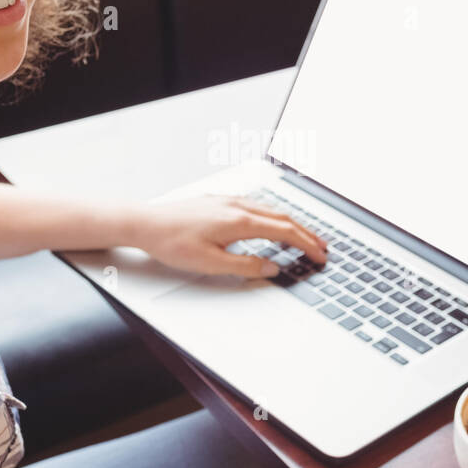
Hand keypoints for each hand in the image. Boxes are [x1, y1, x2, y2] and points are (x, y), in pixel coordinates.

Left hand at [130, 194, 328, 277]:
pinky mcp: (219, 200)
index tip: (320, 254)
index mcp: (240, 221)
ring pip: (270, 209)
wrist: (145, 223)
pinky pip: (256, 205)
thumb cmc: (172, 242)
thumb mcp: (211, 263)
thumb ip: (245, 265)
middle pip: (283, 217)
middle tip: (322, 246)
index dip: (306, 244)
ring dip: (291, 223)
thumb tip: (272, 266)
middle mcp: (238, 206)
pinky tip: (271, 221)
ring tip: (303, 235)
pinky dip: (274, 215)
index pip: (285, 231)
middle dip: (306, 232)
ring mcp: (228, 201)